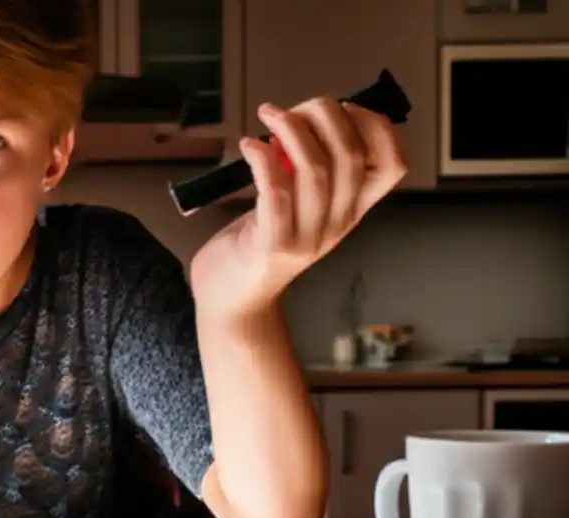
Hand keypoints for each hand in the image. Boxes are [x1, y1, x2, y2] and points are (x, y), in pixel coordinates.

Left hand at [190, 97, 407, 323]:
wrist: (231, 303)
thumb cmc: (257, 245)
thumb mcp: (295, 206)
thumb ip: (303, 171)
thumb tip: (300, 120)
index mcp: (350, 211)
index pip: (392, 166)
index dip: (377, 127)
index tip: (345, 106)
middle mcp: (336, 224)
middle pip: (351, 156)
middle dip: (325, 116)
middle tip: (293, 108)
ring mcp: (307, 237)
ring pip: (316, 170)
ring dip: (292, 130)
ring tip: (268, 114)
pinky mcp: (271, 245)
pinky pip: (276, 193)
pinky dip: (263, 159)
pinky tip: (249, 145)